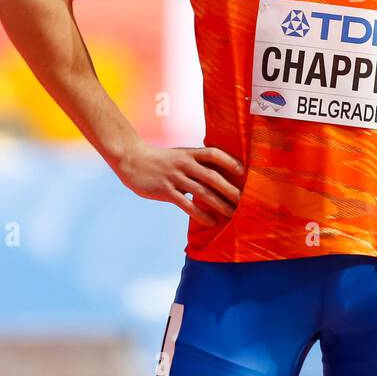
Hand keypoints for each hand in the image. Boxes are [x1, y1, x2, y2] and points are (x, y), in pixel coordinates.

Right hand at [115, 143, 244, 224]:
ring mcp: (175, 177)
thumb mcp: (179, 155)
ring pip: (202, 192)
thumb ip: (196, 163)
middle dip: (230, 189)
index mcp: (189, 153)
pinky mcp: (165, 191)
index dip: (230, 161)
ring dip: (219, 204)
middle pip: (212, 176)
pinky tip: (211, 221)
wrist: (132, 159)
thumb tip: (219, 174)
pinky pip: (186, 204)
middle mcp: (184, 164)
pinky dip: (201, 214)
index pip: (214, 154)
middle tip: (244, 201)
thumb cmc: (160, 160)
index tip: (243, 172)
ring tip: (232, 214)